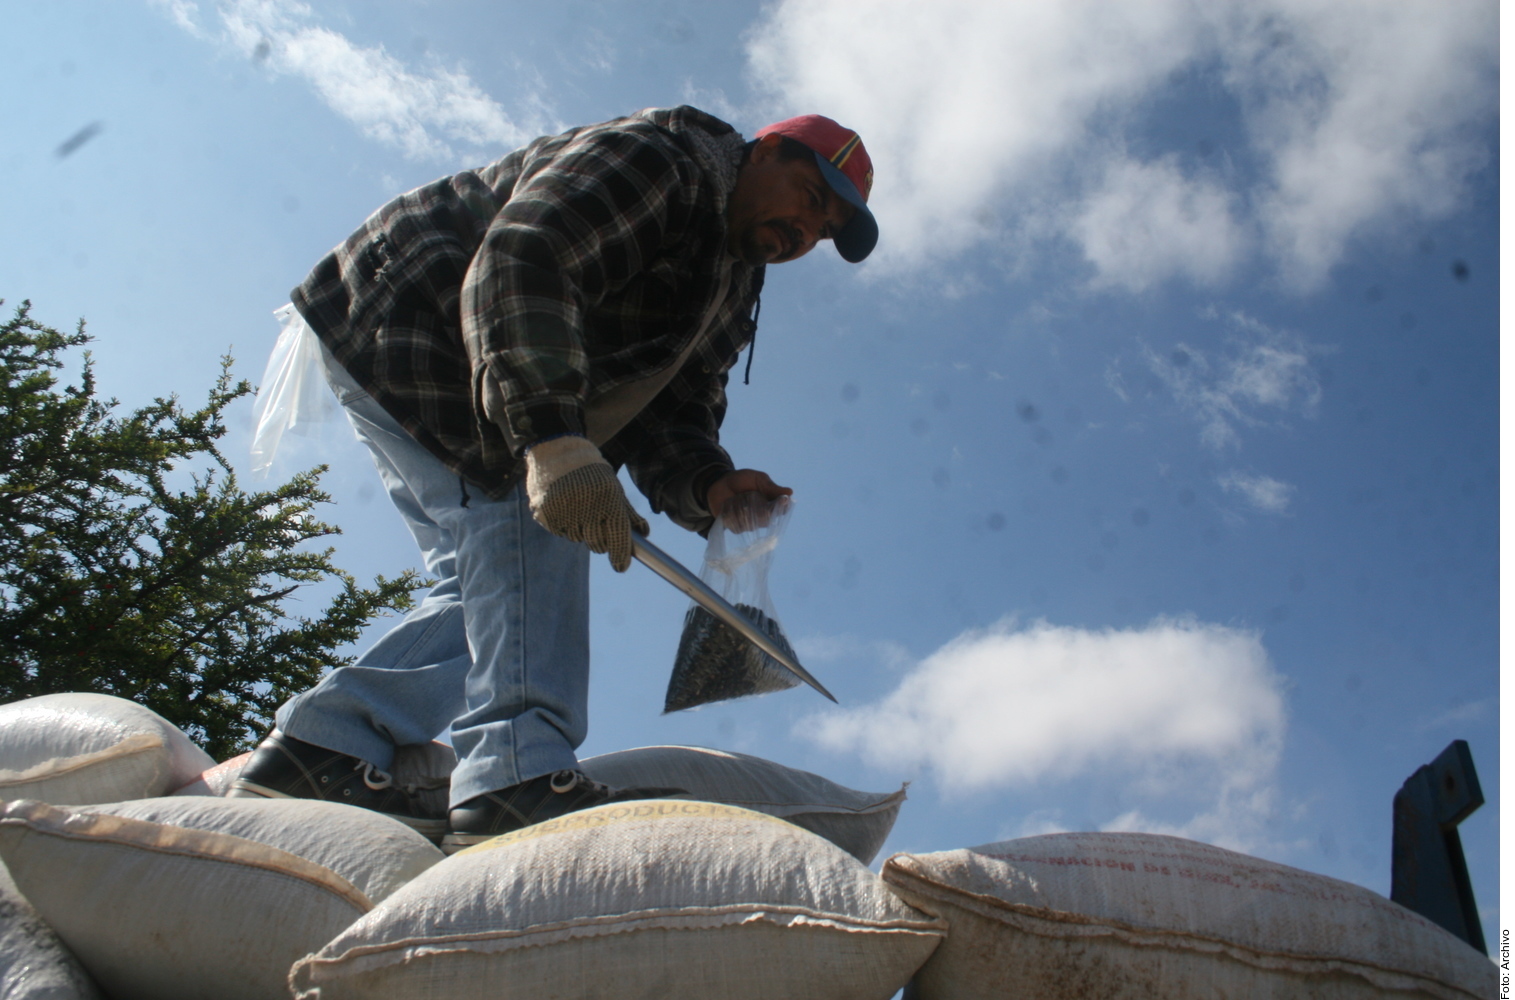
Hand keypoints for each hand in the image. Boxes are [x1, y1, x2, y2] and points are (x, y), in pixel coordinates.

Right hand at [525, 436, 648, 572]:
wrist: (556, 450)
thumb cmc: (591, 471)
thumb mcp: (613, 487)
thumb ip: (628, 513)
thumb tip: (643, 534)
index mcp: (607, 498)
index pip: (617, 536)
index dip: (620, 555)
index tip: (621, 567)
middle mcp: (586, 506)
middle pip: (598, 544)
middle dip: (602, 541)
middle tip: (597, 525)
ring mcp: (564, 511)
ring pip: (578, 539)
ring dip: (581, 530)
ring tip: (578, 507)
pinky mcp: (546, 514)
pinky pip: (560, 532)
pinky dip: (564, 525)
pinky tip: (564, 506)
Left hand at [705, 469, 791, 521]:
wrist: (719, 484)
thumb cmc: (741, 480)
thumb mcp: (757, 478)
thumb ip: (771, 486)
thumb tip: (790, 492)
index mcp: (771, 503)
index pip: (782, 509)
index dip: (783, 506)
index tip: (782, 500)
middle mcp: (763, 516)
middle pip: (768, 519)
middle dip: (762, 509)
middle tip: (754, 496)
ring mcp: (750, 523)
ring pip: (754, 524)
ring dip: (745, 510)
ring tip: (738, 497)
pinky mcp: (737, 527)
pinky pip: (739, 527)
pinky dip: (734, 515)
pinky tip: (730, 506)